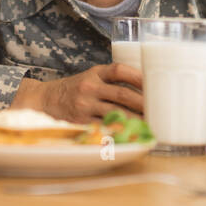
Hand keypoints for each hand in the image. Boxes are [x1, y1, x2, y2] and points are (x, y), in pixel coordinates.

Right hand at [12, 64, 144, 122]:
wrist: (44, 100)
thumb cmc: (75, 89)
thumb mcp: (90, 76)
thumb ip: (111, 80)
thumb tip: (145, 87)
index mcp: (95, 72)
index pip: (119, 70)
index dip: (138, 76)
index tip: (154, 83)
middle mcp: (90, 87)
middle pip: (122, 94)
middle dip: (143, 103)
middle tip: (160, 109)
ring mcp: (85, 105)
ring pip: (116, 113)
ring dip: (136, 120)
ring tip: (151, 124)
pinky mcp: (81, 122)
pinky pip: (104, 127)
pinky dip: (119, 131)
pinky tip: (130, 135)